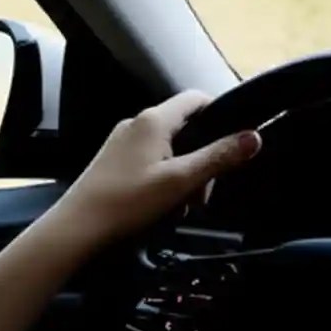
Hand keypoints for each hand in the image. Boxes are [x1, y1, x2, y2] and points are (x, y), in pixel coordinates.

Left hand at [50, 90, 260, 245]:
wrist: (75, 232)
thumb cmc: (129, 202)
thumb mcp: (181, 181)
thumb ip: (219, 157)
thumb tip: (255, 136)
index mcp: (154, 119)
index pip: (197, 98)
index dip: (221, 114)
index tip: (235, 144)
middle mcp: (137, 124)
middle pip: (186, 129)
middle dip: (203, 159)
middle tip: (204, 193)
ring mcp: (123, 143)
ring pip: (171, 149)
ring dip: (186, 175)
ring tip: (183, 206)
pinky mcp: (114, 163)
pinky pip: (153, 162)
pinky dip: (166, 180)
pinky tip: (164, 207)